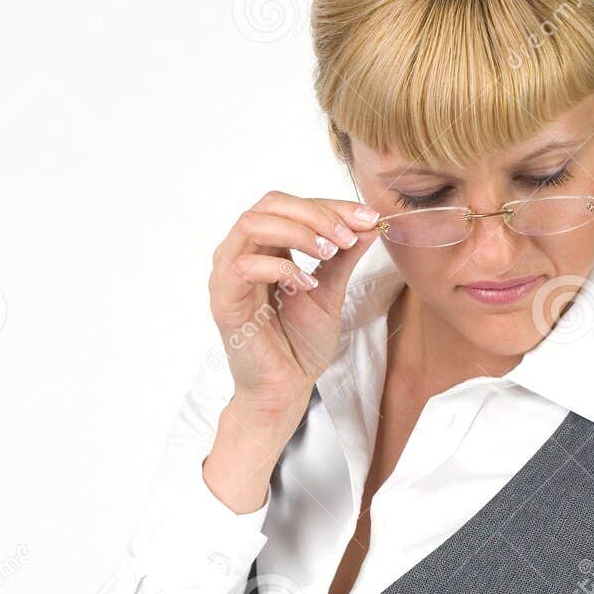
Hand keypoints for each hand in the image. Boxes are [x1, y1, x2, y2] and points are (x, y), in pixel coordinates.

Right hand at [204, 191, 381, 507]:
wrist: (286, 389)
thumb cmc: (301, 344)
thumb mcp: (330, 292)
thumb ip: (344, 257)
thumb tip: (369, 223)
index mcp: (265, 247)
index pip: (292, 205)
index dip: (331, 206)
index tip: (368, 218)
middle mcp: (241, 253)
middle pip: (270, 204)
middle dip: (316, 214)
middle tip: (350, 234)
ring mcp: (228, 274)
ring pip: (253, 225)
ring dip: (298, 232)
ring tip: (331, 251)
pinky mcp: (224, 300)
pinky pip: (245, 266)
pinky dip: (282, 269)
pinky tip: (308, 284)